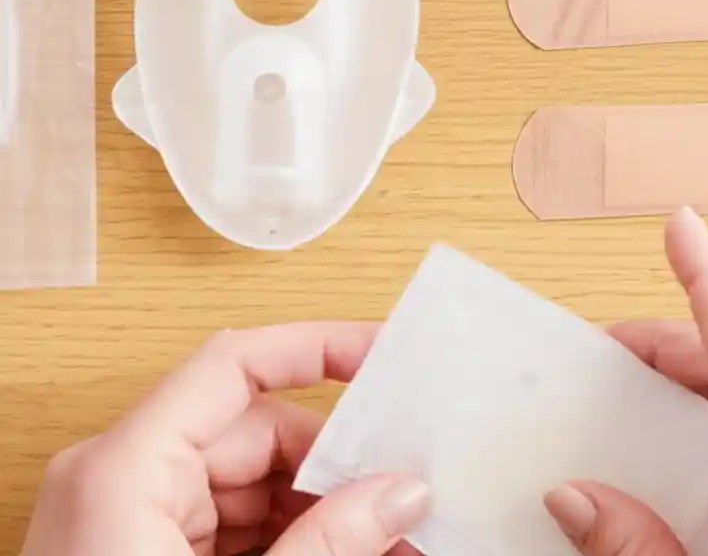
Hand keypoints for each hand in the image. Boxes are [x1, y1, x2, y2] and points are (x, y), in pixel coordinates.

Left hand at [22, 322, 430, 555]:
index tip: (386, 356)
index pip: (234, 366)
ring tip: (392, 541)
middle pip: (255, 433)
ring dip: (325, 510)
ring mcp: (130, 519)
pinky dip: (292, 540)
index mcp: (125, 471)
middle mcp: (122, 480)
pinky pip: (233, 526)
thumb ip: (331, 544)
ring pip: (252, 484)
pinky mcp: (144, 555)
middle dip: (340, 465)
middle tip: (410, 492)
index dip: (316, 348)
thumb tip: (402, 492)